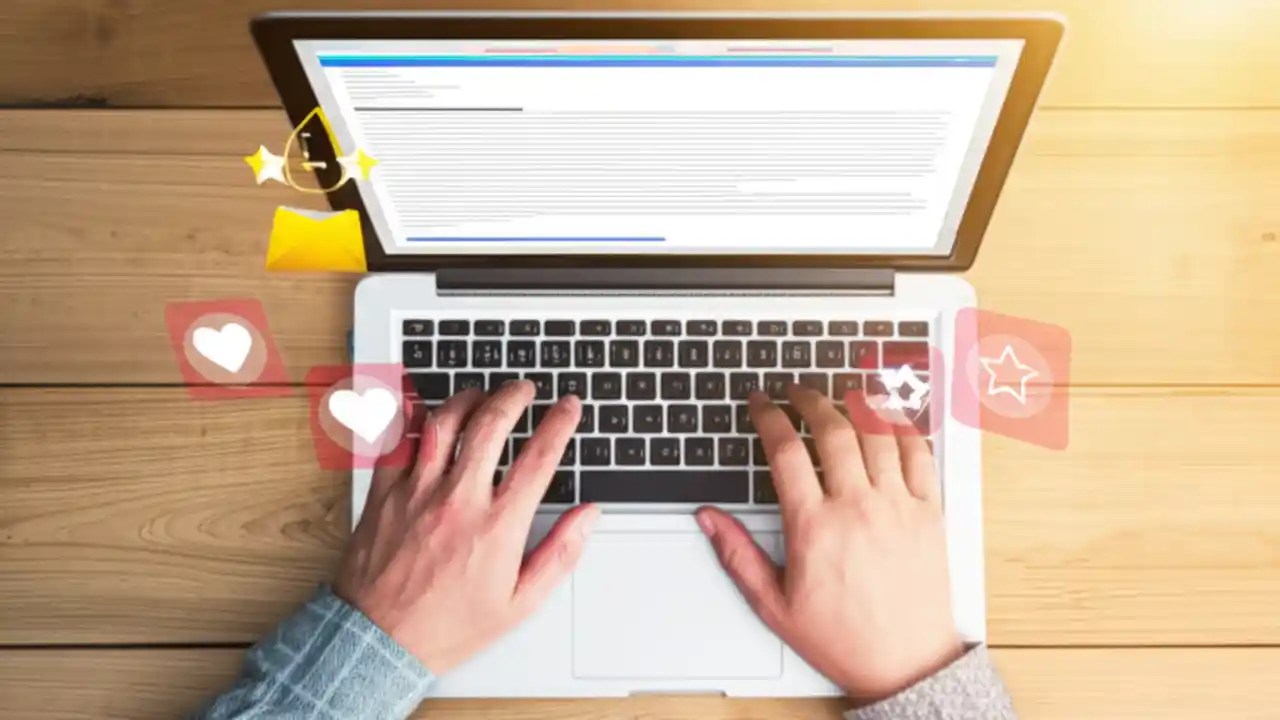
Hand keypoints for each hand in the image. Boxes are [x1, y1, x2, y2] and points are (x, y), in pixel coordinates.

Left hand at [333, 381, 599, 673]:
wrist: (378, 642)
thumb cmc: (446, 627)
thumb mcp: (520, 604)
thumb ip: (559, 554)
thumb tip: (587, 516)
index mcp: (497, 526)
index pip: (539, 457)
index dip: (560, 423)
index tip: (568, 407)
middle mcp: (458, 500)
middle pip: (492, 424)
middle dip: (514, 396)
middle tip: (524, 389)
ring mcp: (417, 492)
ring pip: (444, 421)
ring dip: (468, 398)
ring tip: (481, 395)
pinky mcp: (384, 493)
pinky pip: (396, 439)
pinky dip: (410, 415)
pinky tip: (421, 404)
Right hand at [696, 387, 962, 702]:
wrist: (904, 664)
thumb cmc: (842, 638)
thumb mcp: (774, 604)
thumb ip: (737, 555)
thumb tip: (708, 518)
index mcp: (814, 527)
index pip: (785, 452)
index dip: (769, 417)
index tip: (762, 404)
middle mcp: (857, 508)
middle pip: (832, 430)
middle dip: (810, 400)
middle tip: (798, 390)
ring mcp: (897, 506)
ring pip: (878, 433)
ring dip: (857, 404)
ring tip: (842, 394)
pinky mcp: (929, 513)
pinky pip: (920, 455)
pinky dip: (904, 428)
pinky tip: (891, 419)